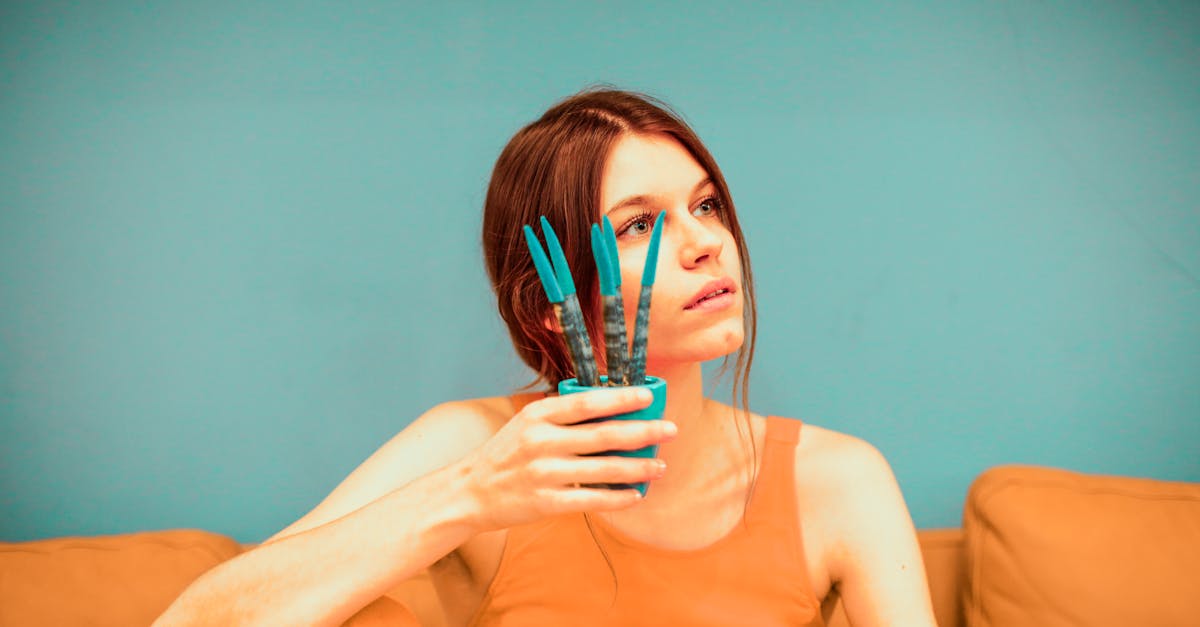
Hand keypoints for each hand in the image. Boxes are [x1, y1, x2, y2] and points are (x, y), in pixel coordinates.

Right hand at [455, 387, 676, 532]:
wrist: (470, 492)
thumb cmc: (507, 454)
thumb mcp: (527, 423)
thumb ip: (563, 415)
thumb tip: (614, 408)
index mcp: (538, 415)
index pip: (587, 402)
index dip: (621, 398)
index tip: (649, 397)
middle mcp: (541, 442)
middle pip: (603, 435)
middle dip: (643, 432)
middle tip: (670, 430)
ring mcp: (544, 473)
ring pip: (603, 469)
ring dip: (638, 467)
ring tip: (660, 466)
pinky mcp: (546, 502)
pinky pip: (592, 499)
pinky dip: (618, 497)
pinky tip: (637, 494)